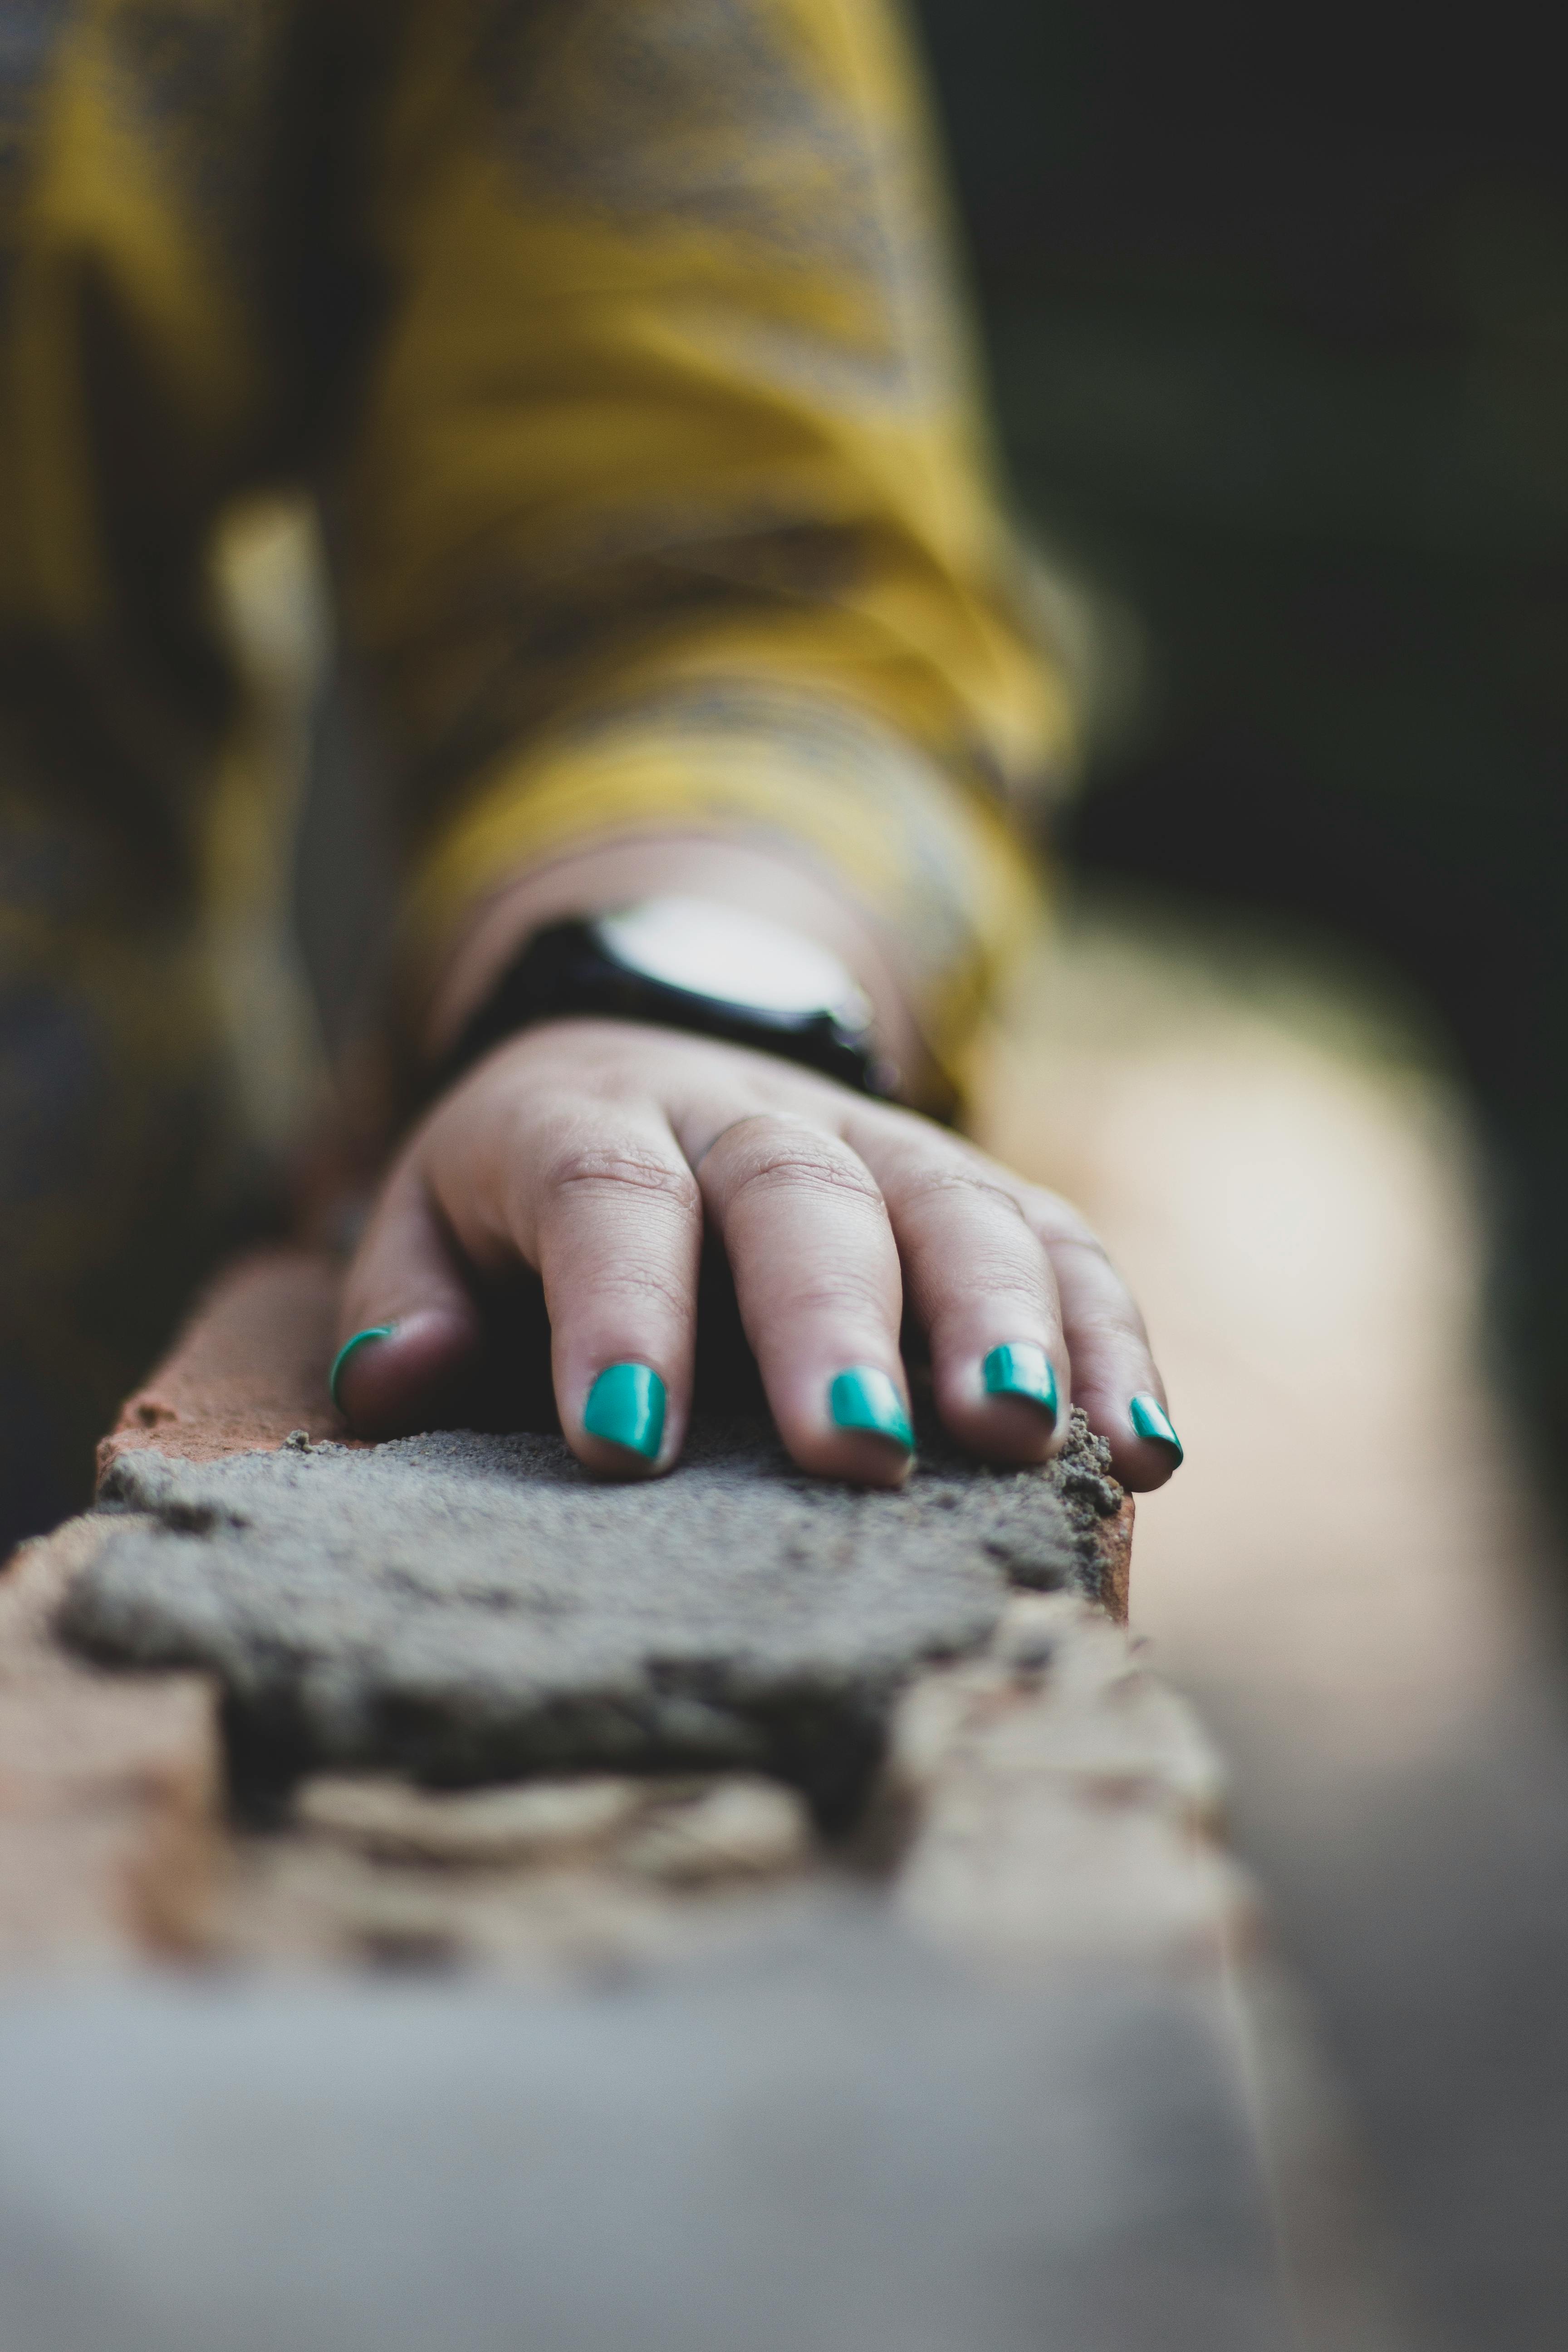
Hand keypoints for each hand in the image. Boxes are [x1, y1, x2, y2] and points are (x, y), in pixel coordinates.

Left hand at [331, 1019, 1179, 1489]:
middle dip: (832, 1320)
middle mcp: (748, 1115)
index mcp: (591, 1120)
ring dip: (999, 1320)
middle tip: (854, 1448)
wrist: (656, 1054)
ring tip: (1022, 1435)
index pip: (607, 1194)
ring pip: (955, 1206)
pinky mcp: (974, 1187)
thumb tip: (397, 1383)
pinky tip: (1141, 1445)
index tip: (620, 1440)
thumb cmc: (529, 1199)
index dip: (618, 1308)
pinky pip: (1058, 1240)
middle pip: (800, 1195)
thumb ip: (407, 1297)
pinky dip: (1107, 1336)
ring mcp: (880, 1144)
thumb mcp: (433, 1220)